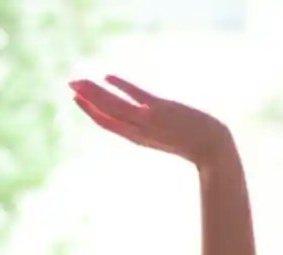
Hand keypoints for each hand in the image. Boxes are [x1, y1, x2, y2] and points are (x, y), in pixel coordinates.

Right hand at [70, 76, 234, 168]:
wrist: (212, 150)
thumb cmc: (194, 144)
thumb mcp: (168, 137)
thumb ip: (155, 128)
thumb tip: (149, 115)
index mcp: (138, 137)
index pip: (107, 123)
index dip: (90, 110)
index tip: (77, 98)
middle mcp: (138, 130)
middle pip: (105, 113)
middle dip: (86, 98)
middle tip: (70, 84)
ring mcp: (148, 120)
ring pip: (114, 106)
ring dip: (95, 93)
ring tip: (79, 81)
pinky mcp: (160, 110)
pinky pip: (135, 96)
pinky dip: (121, 86)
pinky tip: (107, 76)